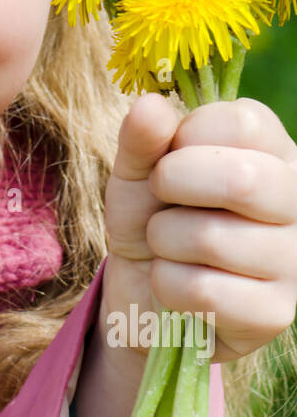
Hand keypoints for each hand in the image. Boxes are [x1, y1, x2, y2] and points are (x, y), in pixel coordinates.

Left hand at [99, 92, 296, 364]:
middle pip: (240, 179)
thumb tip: (150, 104)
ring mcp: (294, 260)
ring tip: (168, 246)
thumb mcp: (136, 173)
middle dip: (171, 185)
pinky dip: (166, 285)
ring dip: (162, 241)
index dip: (184, 138)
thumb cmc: (151, 219)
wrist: (144, 295)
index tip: (167, 159)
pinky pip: (202, 290)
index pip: (242, 123)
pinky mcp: (274, 312)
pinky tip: (178, 286)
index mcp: (274, 151)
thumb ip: (142, 138)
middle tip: (160, 201)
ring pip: (211, 238)